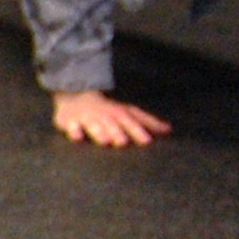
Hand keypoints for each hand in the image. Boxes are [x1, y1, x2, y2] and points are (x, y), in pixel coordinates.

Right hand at [51, 89, 170, 145]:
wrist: (77, 95)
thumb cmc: (107, 110)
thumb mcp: (128, 112)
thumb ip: (147, 122)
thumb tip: (168, 130)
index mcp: (119, 114)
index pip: (131, 122)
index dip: (139, 131)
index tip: (147, 142)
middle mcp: (104, 116)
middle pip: (112, 124)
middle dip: (118, 132)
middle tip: (123, 142)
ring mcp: (87, 119)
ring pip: (93, 126)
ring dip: (99, 132)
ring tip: (105, 141)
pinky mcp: (70, 122)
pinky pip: (71, 127)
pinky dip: (74, 131)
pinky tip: (77, 137)